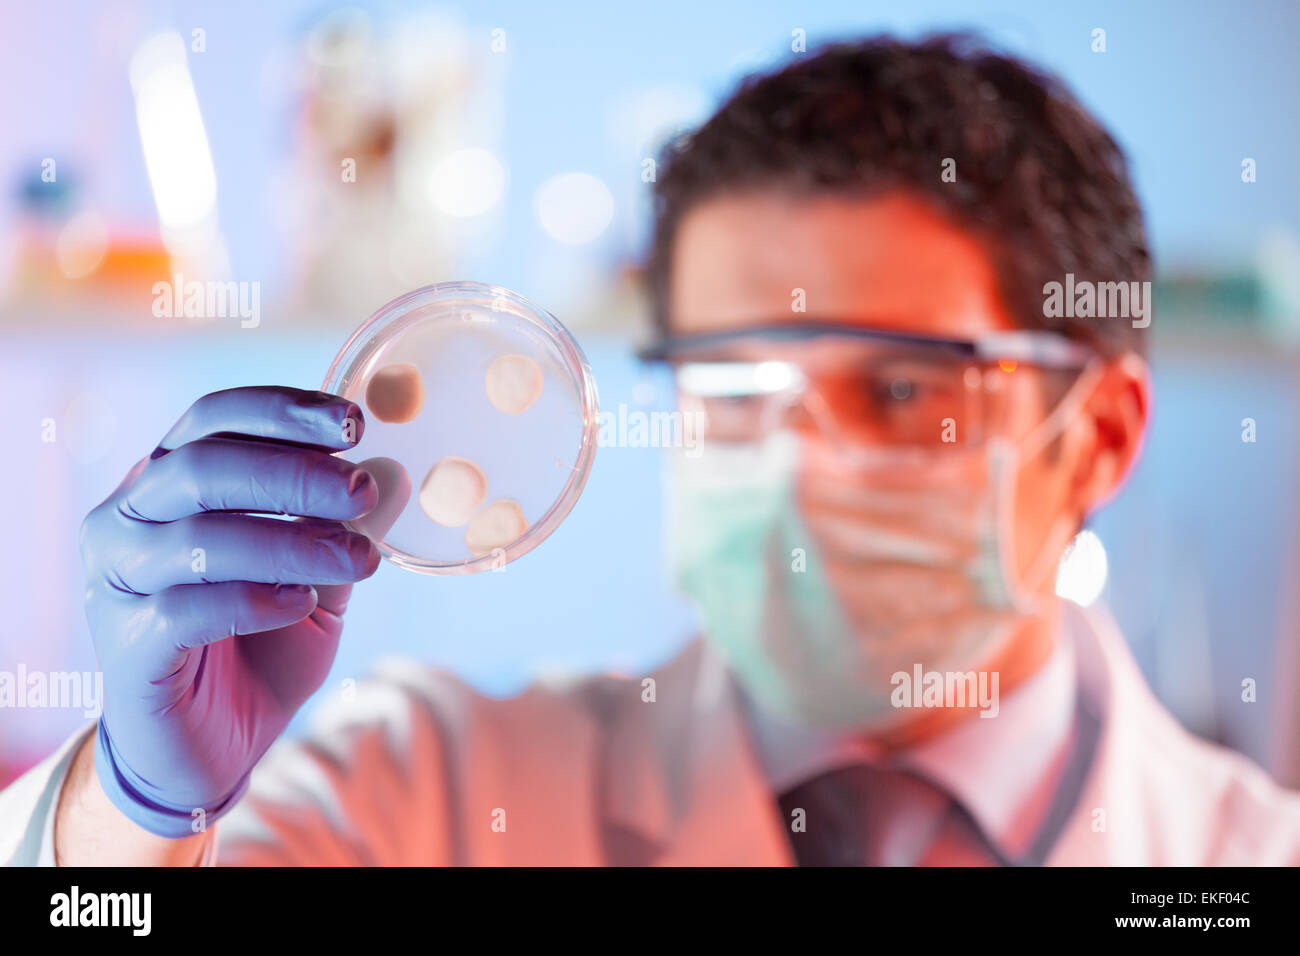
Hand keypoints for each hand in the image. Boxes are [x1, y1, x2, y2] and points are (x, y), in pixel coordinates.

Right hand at [80, 386, 379, 836]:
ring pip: (199, 534)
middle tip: (360, 491)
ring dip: (291, 541)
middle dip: (294, 472)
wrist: (212, 745)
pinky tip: (300, 603)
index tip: (355, 423)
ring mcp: (117, 580)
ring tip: (356, 559)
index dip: (282, 411)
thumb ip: (346, 530)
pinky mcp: (125, 643)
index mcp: (169, 482)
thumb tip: (394, 475)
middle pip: (204, 465)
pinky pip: (187, 606)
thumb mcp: (319, 579)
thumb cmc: (260, 645)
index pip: (214, 418)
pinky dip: (254, 598)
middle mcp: (129, 518)